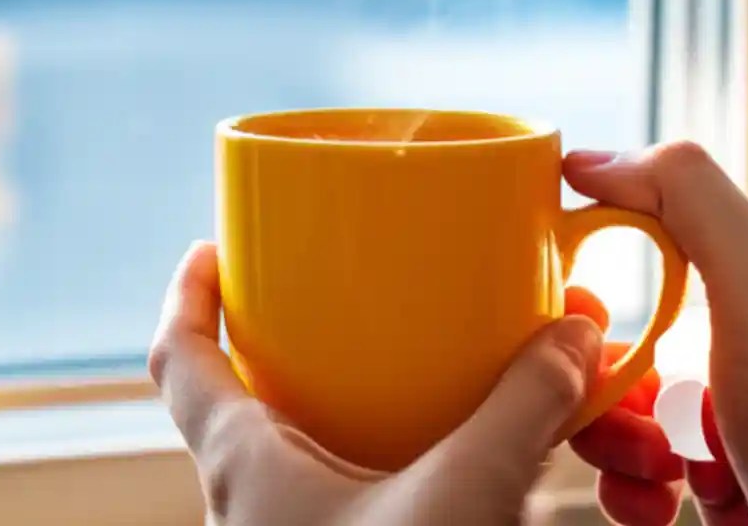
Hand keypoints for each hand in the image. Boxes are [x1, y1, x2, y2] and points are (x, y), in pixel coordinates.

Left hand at [150, 241, 603, 524]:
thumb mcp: (458, 499)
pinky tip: (420, 452)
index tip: (213, 248)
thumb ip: (517, 412)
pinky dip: (362, 456)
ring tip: (377, 362)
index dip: (187, 294)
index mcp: (242, 460)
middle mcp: (244, 496)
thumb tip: (568, 336)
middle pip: (227, 396)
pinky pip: (325, 493)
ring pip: (278, 448)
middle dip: (267, 341)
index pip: (178, 357)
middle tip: (316, 296)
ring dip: (320, 401)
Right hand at [564, 142, 747, 525]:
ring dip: (606, 448)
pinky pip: (638, 482)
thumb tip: (588, 158)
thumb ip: (686, 200)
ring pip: (617, 422)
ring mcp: (726, 431)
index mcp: (747, 297)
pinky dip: (627, 494)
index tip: (566, 324)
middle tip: (607, 416)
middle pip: (616, 353)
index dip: (588, 295)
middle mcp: (738, 357)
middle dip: (594, 389)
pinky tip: (653, 505)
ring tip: (650, 474)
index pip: (637, 274)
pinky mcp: (719, 491)